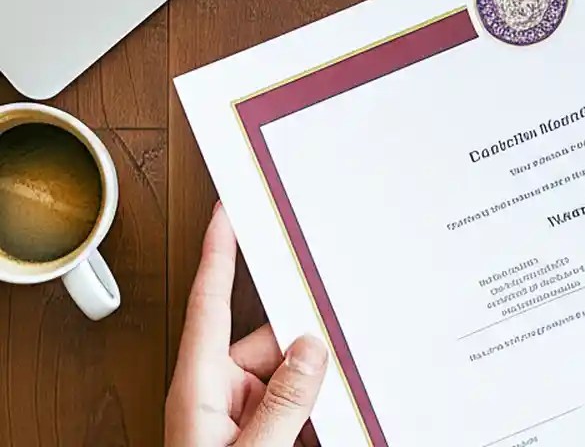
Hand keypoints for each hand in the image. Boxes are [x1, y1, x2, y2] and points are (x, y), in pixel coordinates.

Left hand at [166, 203, 329, 446]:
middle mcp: (216, 395)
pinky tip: (327, 425)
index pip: (210, 303)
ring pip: (291, 374)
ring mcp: (240, 414)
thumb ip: (282, 404)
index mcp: (198, 389)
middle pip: (270, 342)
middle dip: (304, 348)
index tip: (227, 212)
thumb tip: (309, 351)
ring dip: (314, 389)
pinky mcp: (262, 431)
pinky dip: (317, 409)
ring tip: (330, 414)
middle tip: (334, 349)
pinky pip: (298, 404)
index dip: (218, 252)